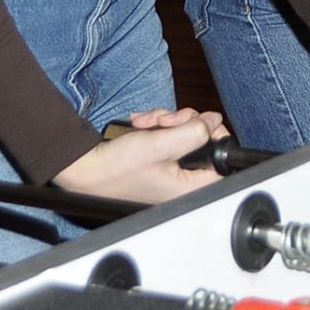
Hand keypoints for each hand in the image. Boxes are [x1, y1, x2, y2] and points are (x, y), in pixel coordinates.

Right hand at [52, 108, 226, 203]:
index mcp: (189, 187)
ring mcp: (170, 170)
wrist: (87, 168)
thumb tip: (213, 121)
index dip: (214, 134)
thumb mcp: (160, 144)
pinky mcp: (159, 160)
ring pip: (184, 132)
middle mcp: (182, 181)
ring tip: (146, 126)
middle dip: (182, 122)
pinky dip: (156, 126)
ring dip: (166, 122)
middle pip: (203, 139)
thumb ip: (193, 132)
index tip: (200, 123)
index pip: (223, 159)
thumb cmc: (117, 167)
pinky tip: (141, 127)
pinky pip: (169, 134)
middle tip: (165, 123)